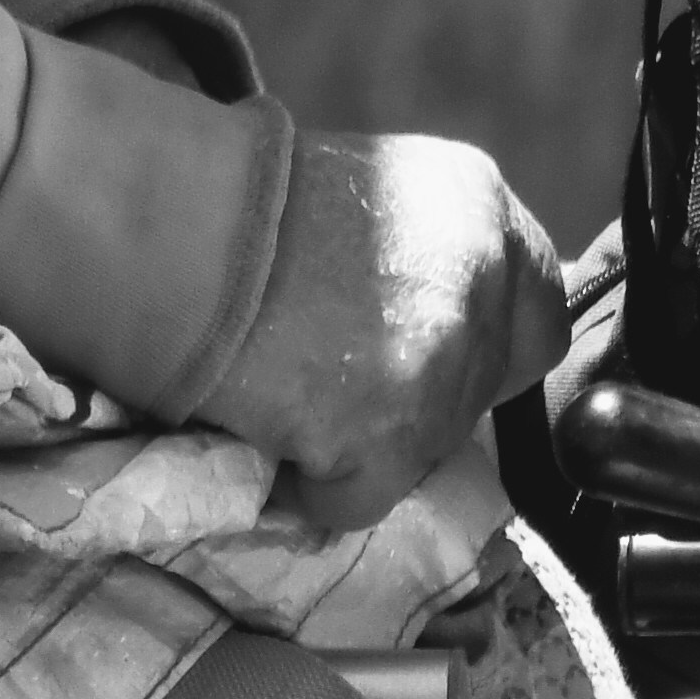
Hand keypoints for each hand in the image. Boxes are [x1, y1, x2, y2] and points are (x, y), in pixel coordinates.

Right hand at [210, 131, 570, 520]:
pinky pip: (360, 499)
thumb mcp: (366, 199)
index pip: (540, 309)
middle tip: (334, 382)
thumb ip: (424, 260)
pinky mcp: (390, 432)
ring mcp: (443, 358)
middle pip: (482, 392)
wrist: (158, 229)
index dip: (484, 349)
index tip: (420, 359)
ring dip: (357, 443)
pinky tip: (265, 430)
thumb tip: (438, 342)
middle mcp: (484, 274)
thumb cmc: (232, 207)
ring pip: (424, 451)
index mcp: (481, 203)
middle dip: (415, 403)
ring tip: (284, 392)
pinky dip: (309, 487)